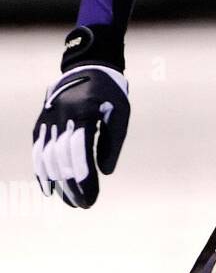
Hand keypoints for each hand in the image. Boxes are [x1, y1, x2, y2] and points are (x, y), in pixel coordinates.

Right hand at [32, 65, 130, 207]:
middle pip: (62, 160)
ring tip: (70, 202)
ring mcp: (47, 121)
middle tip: (85, 205)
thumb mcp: (120, 111)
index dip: (84, 178)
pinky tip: (49, 188)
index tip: (91, 197)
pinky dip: (41, 171)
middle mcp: (60, 118)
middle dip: (72, 185)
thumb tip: (105, 172)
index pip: (80, 154)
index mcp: (82, 114)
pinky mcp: (41, 124)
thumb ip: (112, 141)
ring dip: (58, 183)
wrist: (86, 67)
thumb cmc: (109, 91)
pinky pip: (38, 151)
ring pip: (47, 158)